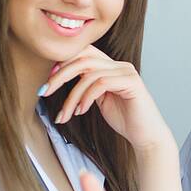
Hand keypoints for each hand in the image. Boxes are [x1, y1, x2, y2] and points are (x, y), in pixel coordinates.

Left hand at [41, 45, 174, 152]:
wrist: (147, 137)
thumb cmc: (124, 120)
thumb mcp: (98, 99)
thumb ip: (86, 86)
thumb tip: (58, 76)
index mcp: (112, 66)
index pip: (83, 52)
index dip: (62, 63)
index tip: (48, 82)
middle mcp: (120, 65)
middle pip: (83, 58)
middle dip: (59, 75)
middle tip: (44, 92)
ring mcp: (127, 72)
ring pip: (89, 74)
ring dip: (72, 95)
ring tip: (66, 113)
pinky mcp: (132, 82)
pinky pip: (100, 84)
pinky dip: (86, 98)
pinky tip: (81, 112)